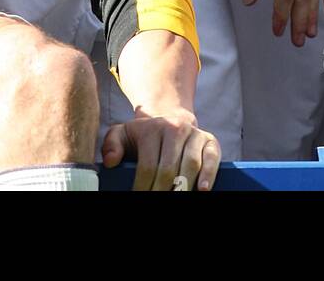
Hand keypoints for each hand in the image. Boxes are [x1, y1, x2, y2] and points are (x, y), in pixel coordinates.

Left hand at [101, 109, 219, 190]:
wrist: (171, 121)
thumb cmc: (144, 136)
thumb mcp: (124, 134)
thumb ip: (112, 144)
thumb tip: (111, 161)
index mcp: (153, 128)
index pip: (148, 165)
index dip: (142, 188)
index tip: (138, 198)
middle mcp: (176, 128)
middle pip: (169, 168)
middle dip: (160, 192)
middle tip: (155, 203)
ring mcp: (195, 133)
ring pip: (191, 164)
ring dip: (184, 187)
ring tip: (176, 200)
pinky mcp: (210, 140)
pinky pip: (212, 158)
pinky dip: (209, 174)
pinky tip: (202, 190)